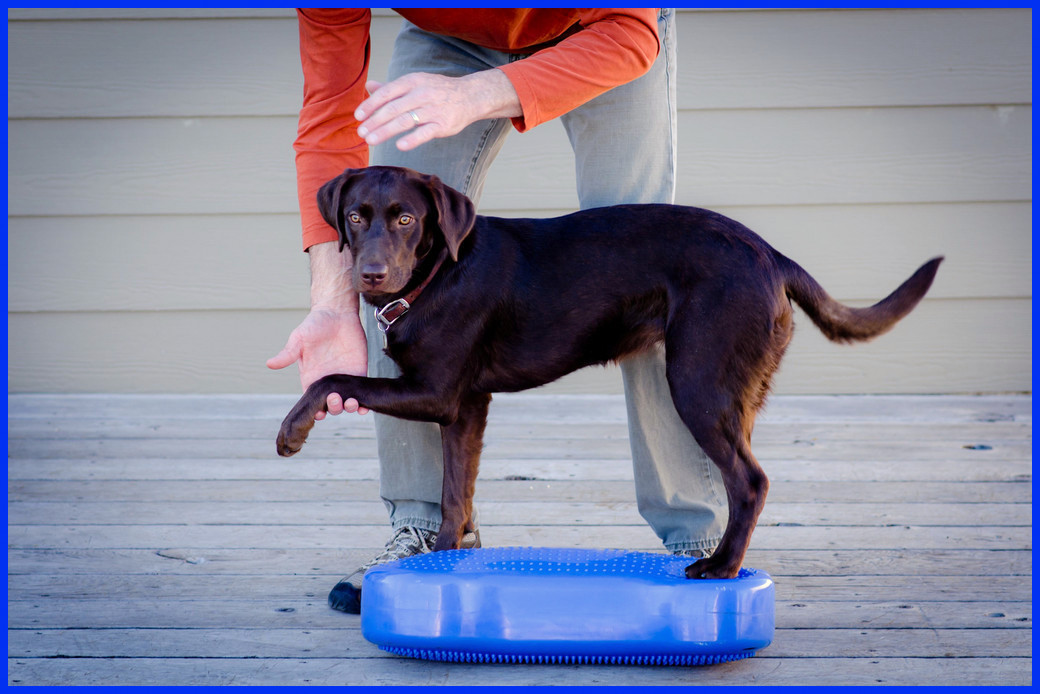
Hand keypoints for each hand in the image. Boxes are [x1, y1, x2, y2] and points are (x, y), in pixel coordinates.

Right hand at [267, 308, 368, 418]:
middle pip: (331, 405)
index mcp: (311, 378)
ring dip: (349, 408)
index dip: (315, 412)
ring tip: (352, 403)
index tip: (318, 414)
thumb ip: (288, 354)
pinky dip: (363, 403)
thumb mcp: (299, 339)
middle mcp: (328, 382)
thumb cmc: (315, 324)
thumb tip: (269, 364)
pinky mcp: (358, 373)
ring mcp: (344, 379)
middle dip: (334, 408)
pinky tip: (365, 407)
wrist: (337, 312)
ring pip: (347, 402)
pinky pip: (361, 392)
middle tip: (335, 398)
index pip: (312, 401)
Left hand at [355, 69, 521, 150]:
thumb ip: (392, 88)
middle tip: (361, 133)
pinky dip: (412, 139)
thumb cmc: (437, 91)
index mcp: (412, 82)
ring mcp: (433, 109)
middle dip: (374, 121)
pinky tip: (399, 146)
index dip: (371, 105)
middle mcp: (422, 93)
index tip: (358, 117)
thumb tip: (369, 86)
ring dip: (385, 131)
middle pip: (393, 108)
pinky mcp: (443, 124)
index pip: (387, 93)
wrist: (469, 96)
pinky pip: (425, 133)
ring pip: (405, 121)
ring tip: (371, 140)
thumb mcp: (415, 84)